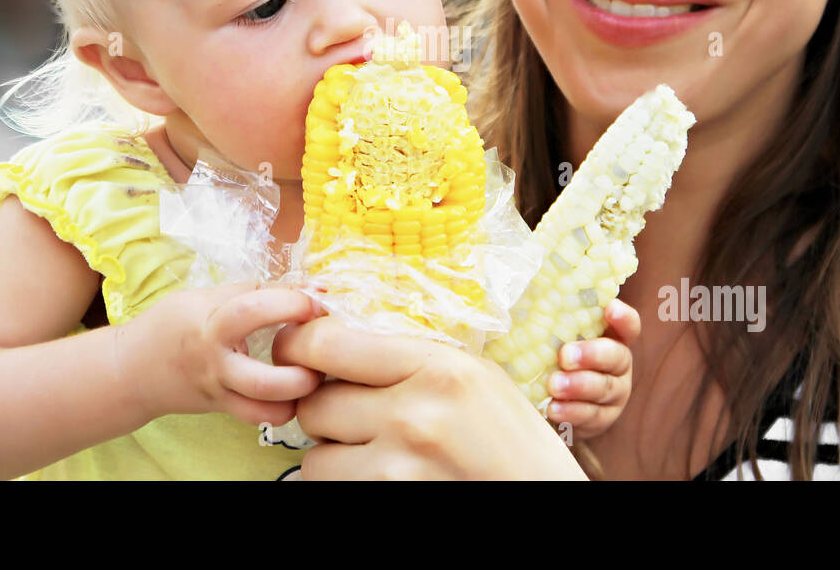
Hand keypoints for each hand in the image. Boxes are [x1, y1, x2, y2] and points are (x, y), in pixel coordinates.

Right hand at [118, 283, 322, 425]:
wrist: (132, 371)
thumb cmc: (171, 325)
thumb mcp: (204, 297)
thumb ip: (250, 293)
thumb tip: (308, 288)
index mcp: (209, 324)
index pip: (252, 310)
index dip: (291, 303)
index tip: (316, 299)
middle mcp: (215, 363)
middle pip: (262, 380)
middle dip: (300, 370)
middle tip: (321, 352)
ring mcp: (220, 392)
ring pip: (264, 409)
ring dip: (297, 395)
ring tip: (313, 374)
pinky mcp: (224, 410)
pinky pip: (259, 417)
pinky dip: (283, 407)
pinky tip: (294, 389)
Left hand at [273, 316, 587, 479]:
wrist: (543, 496)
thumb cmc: (512, 438)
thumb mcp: (474, 374)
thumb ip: (407, 353)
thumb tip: (328, 334)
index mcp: (437, 368)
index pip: (326, 344)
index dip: (297, 345)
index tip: (297, 349)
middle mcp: (414, 418)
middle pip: (314, 405)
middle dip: (324, 409)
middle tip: (353, 412)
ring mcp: (399, 472)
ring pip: (315, 460)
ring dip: (334, 456)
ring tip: (373, 450)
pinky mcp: (391, 505)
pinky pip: (334, 493)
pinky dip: (349, 484)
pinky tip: (384, 474)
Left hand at [546, 299, 638, 438]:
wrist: (549, 402)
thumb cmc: (551, 357)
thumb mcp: (552, 337)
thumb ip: (548, 321)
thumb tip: (514, 302)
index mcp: (610, 337)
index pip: (627, 325)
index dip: (623, 317)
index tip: (610, 308)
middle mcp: (618, 364)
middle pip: (616, 356)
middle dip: (591, 354)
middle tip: (565, 355)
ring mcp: (614, 393)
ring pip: (604, 388)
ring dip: (578, 386)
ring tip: (554, 385)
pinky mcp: (602, 419)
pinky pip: (591, 416)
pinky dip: (571, 412)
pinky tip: (553, 408)